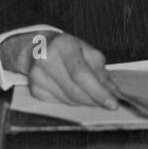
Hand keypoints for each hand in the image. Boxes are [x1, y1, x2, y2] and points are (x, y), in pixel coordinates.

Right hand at [3, 31, 119, 108]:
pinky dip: (72, 102)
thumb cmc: (67, 48)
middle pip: (74, 90)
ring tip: (91, 95)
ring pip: (68, 100)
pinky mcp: (34, 89)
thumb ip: (101, 71)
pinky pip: (59, 103)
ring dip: (84, 101)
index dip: (98, 91)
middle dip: (94, 100)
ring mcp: (36, 75)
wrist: (38, 47)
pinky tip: (74, 93)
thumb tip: (113, 92)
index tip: (112, 103)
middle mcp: (45, 58)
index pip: (81, 73)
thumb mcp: (87, 51)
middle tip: (107, 103)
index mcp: (62, 44)